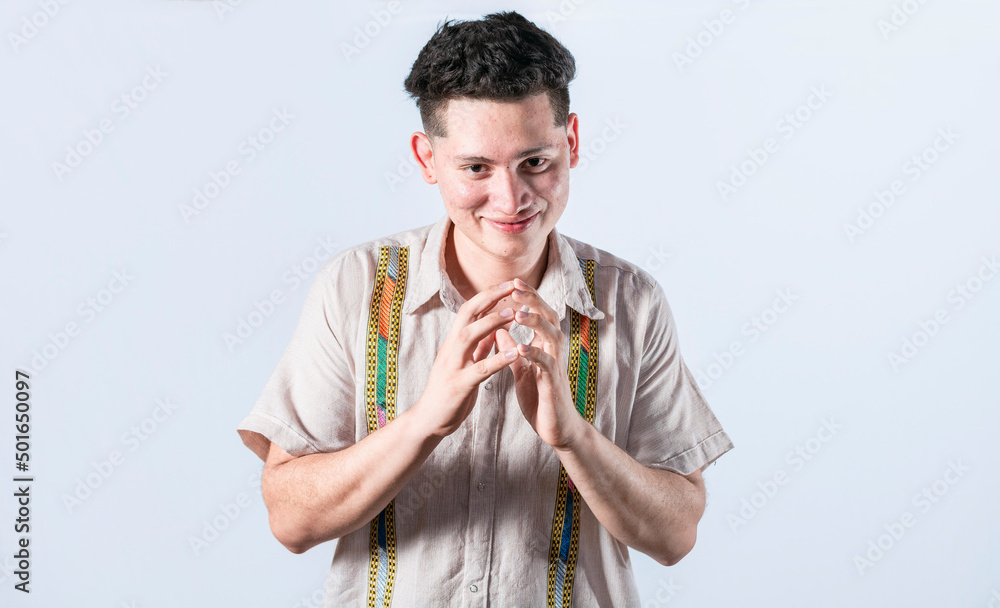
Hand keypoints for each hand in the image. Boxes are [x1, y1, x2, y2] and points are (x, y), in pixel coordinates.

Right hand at [414, 281, 520, 437]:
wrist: (429, 420)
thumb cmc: (449, 391)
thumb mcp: (465, 363)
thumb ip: (479, 346)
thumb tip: (497, 328)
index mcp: (454, 342)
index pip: (470, 309)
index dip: (488, 294)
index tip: (509, 283)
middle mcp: (451, 348)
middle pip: (467, 313)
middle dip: (489, 297)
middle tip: (512, 285)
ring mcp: (453, 365)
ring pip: (469, 335)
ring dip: (492, 322)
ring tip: (513, 313)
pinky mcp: (459, 385)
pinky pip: (480, 369)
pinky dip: (498, 360)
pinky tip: (514, 353)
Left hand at [494, 278, 587, 449]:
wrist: (556, 429)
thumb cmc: (540, 399)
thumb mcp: (521, 371)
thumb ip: (511, 350)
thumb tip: (499, 330)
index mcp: (544, 346)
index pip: (539, 314)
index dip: (527, 297)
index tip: (512, 281)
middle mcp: (553, 351)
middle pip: (549, 317)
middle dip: (533, 300)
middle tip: (516, 285)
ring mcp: (555, 366)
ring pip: (551, 336)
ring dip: (535, 323)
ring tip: (518, 313)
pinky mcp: (553, 384)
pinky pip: (546, 365)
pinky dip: (534, 354)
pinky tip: (521, 348)